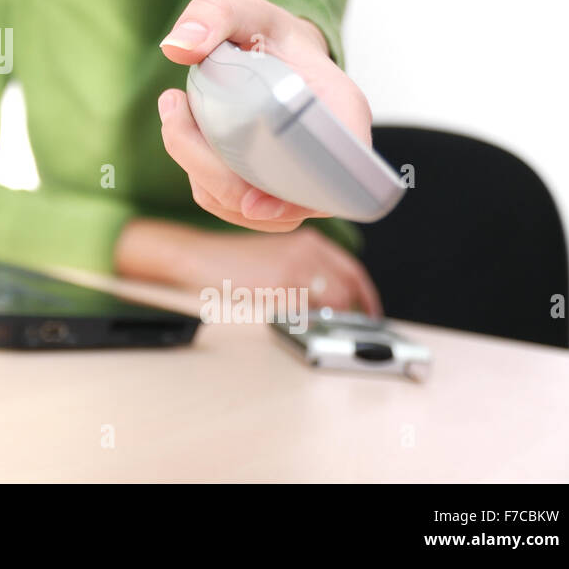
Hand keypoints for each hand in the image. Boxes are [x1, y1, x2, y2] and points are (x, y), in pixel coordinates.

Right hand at [115, 217, 382, 316]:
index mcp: (309, 239)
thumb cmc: (232, 260)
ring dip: (331, 320)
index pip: (352, 270)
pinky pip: (311, 311)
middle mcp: (307, 248)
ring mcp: (295, 266)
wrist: (200, 257)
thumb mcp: (277, 254)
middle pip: (347, 287)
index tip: (367, 314)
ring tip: (317, 329)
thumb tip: (332, 301)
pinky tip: (299, 325)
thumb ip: (306, 269)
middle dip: (350, 313)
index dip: (364, 296)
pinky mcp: (281, 284)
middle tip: (346, 330)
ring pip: (334, 300)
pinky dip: (311, 323)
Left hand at [156, 0, 372, 231]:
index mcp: (340, 111)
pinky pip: (232, 202)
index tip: (251, 201)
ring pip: (249, 207)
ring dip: (199, 172)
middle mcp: (326, 153)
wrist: (269, 46)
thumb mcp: (242, 10)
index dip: (298, 200)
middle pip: (280, 201)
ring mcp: (298, 177)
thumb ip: (213, 15)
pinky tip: (187, 135)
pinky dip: (201, 178)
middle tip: (175, 114)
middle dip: (214, 172)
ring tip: (176, 113)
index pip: (338, 174)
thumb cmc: (266, 32)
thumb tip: (178, 47)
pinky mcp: (269, 187)